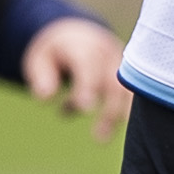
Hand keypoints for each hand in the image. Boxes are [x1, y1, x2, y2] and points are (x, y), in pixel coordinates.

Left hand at [23, 16, 130, 143]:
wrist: (77, 34)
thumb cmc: (56, 52)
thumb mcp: (40, 59)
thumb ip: (42, 76)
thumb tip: (45, 97)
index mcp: (83, 46)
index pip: (88, 64)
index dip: (88, 85)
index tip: (85, 108)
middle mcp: (107, 53)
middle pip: (114, 81)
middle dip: (110, 109)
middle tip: (99, 138)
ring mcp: (122, 65)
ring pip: (129, 92)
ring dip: (119, 116)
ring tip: (101, 140)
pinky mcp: (130, 76)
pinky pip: (132, 97)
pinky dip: (125, 115)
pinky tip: (108, 132)